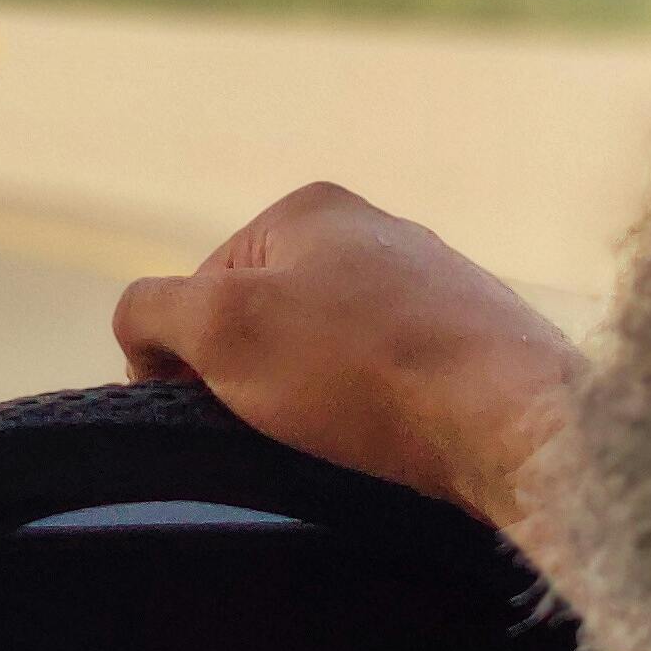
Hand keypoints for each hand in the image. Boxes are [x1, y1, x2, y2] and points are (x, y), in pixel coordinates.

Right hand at [114, 182, 581, 548]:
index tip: (202, 404)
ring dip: (314, 400)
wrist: (507, 420)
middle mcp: (376, 232)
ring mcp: (431, 286)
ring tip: (332, 438)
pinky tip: (384, 440)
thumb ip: (149, 310)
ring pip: (328, 353)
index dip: (183, 353)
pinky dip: (373, 414)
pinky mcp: (472, 343)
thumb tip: (142, 335)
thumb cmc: (360, 368)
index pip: (200, 285)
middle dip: (253, 375)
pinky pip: (388, 381)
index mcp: (309, 209)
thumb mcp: (218, 326)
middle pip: (266, 317)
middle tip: (270, 426)